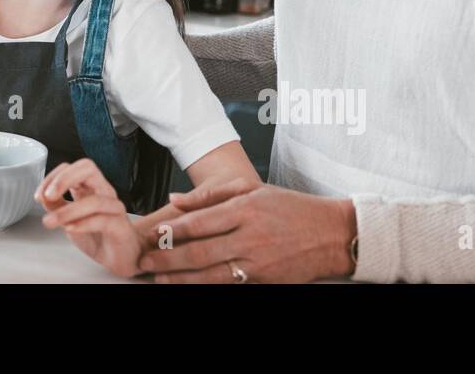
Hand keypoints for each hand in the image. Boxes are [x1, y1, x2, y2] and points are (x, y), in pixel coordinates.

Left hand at [36, 159, 143, 278]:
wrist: (119, 257)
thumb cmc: (96, 235)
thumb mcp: (69, 219)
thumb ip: (56, 206)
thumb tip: (42, 196)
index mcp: (90, 186)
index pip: (72, 168)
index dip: (53, 177)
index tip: (39, 196)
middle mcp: (103, 191)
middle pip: (88, 169)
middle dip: (64, 179)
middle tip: (48, 196)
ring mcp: (114, 207)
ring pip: (94, 200)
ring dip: (68, 211)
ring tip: (51, 221)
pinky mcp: (121, 226)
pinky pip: (103, 220)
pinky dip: (83, 223)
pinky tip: (69, 228)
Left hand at [137, 180, 356, 283]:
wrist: (331, 234)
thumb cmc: (289, 207)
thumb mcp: (252, 188)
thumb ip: (211, 194)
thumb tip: (175, 199)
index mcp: (244, 209)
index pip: (199, 221)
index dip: (170, 230)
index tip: (150, 234)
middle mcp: (249, 236)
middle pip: (199, 251)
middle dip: (166, 258)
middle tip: (143, 262)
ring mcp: (257, 262)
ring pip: (210, 274)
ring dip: (180, 279)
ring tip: (158, 279)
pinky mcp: (264, 281)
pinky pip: (229, 285)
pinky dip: (205, 286)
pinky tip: (188, 286)